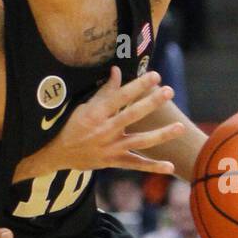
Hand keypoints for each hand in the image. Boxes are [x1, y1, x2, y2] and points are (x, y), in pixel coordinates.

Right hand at [13, 67, 180, 183]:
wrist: (57, 154)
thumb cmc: (71, 126)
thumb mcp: (83, 107)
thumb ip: (104, 91)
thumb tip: (116, 71)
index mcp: (96, 114)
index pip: (120, 97)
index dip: (138, 86)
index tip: (155, 75)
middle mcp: (105, 131)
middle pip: (132, 115)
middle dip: (151, 103)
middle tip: (169, 91)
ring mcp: (110, 148)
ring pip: (139, 141)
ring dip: (161, 135)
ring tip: (180, 127)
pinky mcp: (113, 162)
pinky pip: (136, 164)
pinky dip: (153, 166)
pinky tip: (170, 167)